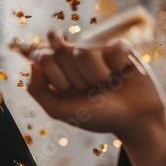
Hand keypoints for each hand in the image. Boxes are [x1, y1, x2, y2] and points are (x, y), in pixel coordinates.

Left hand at [24, 31, 165, 148]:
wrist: (133, 120)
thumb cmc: (95, 115)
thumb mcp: (59, 110)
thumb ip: (37, 90)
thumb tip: (32, 63)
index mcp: (57, 69)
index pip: (40, 54)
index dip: (50, 68)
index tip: (65, 86)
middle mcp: (74, 56)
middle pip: (61, 52)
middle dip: (75, 78)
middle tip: (89, 90)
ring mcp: (97, 48)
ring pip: (84, 50)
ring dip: (95, 75)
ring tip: (105, 84)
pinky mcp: (120, 46)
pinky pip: (110, 47)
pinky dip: (116, 66)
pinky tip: (120, 73)